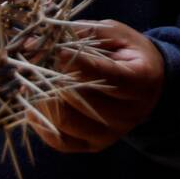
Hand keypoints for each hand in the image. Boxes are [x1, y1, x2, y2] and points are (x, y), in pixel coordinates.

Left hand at [25, 19, 165, 153]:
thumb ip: (80, 33)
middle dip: (53, 79)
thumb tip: (33, 43)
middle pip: (82, 99)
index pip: (107, 76)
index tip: (56, 50)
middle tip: (34, 62)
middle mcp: (130, 113)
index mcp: (141, 80)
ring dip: (41, 99)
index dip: (78, 62)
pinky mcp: (95, 145)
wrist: (147, 83)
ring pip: (65, 121)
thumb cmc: (127, 52)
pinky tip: (36, 101)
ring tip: (31, 80)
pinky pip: (59, 141)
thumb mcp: (113, 33)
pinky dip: (41, 121)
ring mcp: (112, 133)